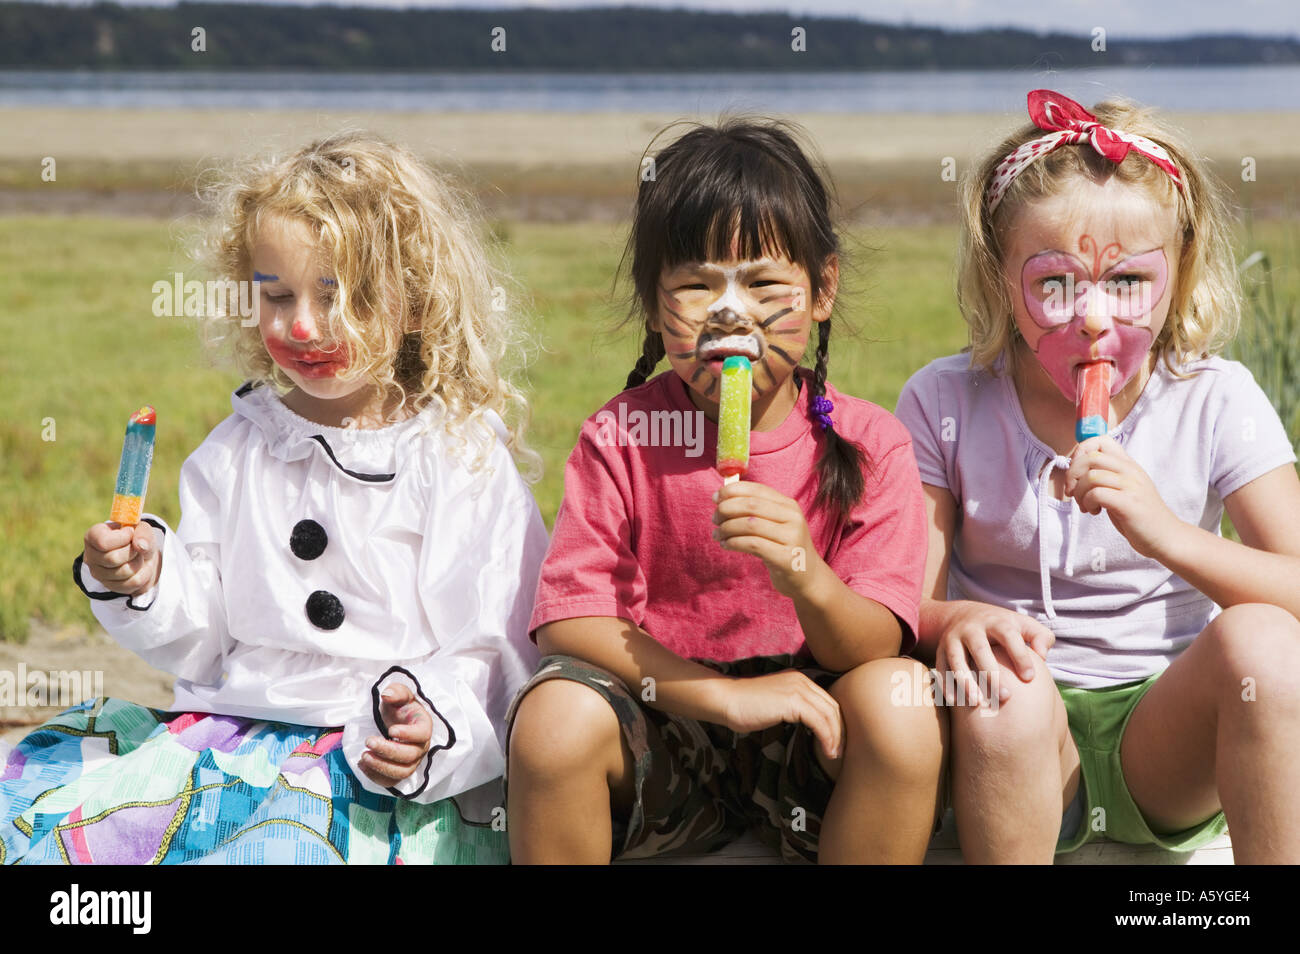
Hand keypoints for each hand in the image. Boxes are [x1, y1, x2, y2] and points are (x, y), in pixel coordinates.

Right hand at [82, 521, 160, 595]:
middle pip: (113, 558)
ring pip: (123, 572)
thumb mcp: (143, 528)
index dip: (123, 538)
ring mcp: (98, 573)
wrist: (143, 555)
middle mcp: (91, 556)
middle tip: (136, 547)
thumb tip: (141, 546)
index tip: (130, 533)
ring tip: (138, 556)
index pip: (102, 542)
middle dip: (133, 552)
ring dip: (139, 562)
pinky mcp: (110, 586)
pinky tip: (141, 567)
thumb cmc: (137, 538)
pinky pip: (132, 583)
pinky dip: (144, 574)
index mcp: (93, 536)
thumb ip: (143, 533)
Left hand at [360, 683, 432, 786]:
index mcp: (423, 727)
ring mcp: (411, 762)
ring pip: (401, 772)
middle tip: (368, 741)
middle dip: (387, 751)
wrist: (396, 722)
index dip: (407, 734)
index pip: (421, 735)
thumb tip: (387, 695)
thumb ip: (396, 692)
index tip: (390, 729)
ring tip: (364, 756)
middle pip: (409, 756)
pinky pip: (390, 781)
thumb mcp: (399, 695)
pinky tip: (362, 764)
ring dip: (381, 767)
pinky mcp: (398, 772)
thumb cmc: (400, 708)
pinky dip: (375, 776)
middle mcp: (420, 748)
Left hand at [712, 481, 820, 598]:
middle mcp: (793, 517)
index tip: (715, 498)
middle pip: (751, 505)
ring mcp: (791, 537)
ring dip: (726, 528)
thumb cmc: (783, 548)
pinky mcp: (786, 557)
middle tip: (714, 518)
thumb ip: (754, 511)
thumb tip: (721, 497)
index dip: (732, 491)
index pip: (757, 490)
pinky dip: (733, 543)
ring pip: (749, 525)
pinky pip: (752, 544)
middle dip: (726, 509)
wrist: (807, 578)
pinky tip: (726, 545)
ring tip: (717, 534)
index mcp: (788, 505)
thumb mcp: (774, 525)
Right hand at [716, 670, 841, 761]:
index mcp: (799, 679)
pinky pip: (819, 721)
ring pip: (829, 714)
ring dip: (835, 737)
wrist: (727, 700)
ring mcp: (797, 689)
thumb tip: (809, 725)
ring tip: (834, 754)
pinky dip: (826, 737)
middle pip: (832, 707)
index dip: (835, 722)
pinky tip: (826, 750)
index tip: (835, 742)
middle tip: (839, 751)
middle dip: (839, 730)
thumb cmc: (745, 706)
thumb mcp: (776, 703)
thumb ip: (793, 708)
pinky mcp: (792, 701)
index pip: (827, 701)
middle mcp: (801, 681)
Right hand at [933, 601, 1053, 705]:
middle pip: (980, 649)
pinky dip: (946, 684)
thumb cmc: (1001, 627)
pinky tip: (955, 701)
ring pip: (956, 660)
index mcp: (995, 621)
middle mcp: (972, 629)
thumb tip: (1042, 655)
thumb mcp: (1022, 624)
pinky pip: (941, 668)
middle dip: (991, 673)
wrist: (961, 615)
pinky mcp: (940, 650)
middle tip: (1006, 697)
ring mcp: (953, 639)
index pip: (1008, 636)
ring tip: (978, 702)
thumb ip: (1040, 636)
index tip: (1029, 677)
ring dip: (965, 681)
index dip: (1019, 655)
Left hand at [1064, 435, 1179, 556]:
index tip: (1077, 472)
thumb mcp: (1124, 488)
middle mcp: (1130, 471)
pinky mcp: (1128, 503)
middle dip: (1072, 475)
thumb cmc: (1139, 514)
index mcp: (1128, 465)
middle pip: (1091, 457)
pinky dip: (1087, 502)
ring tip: (1086, 505)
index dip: (1081, 451)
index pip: (1101, 440)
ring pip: (1090, 476)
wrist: (1165, 536)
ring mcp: (1131, 486)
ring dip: (1079, 493)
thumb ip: (1106, 476)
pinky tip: (1094, 511)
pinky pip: (1096, 493)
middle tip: (1072, 492)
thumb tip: (1075, 470)